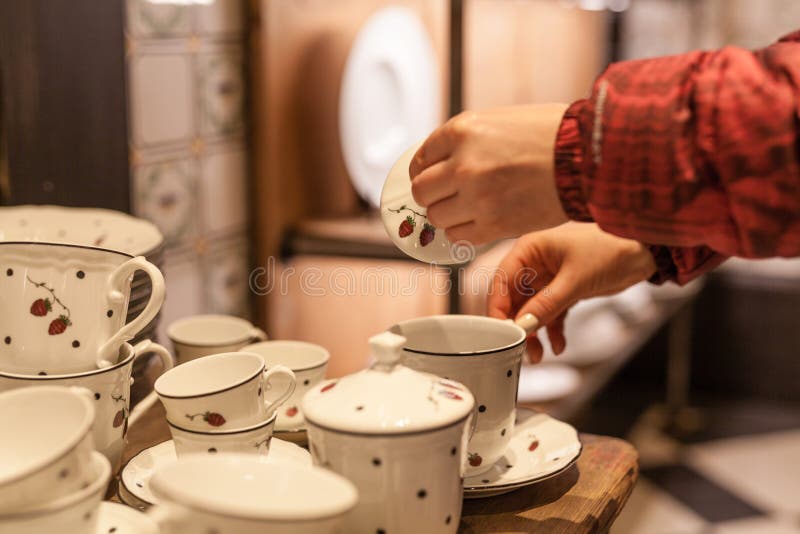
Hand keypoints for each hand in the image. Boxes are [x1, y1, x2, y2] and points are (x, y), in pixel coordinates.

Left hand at [409, 105, 569, 245]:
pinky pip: (459, 236)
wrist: (589, 158)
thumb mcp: (502, 120)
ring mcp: (476, 197)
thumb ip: (470, 140)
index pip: (421, 157)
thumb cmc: (555, 134)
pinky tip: (478, 223)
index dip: (424, 170)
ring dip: (448, 215)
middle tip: (447, 195)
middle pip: (422, 190)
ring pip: (437, 216)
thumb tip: (444, 160)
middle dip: (432, 194)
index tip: (430, 176)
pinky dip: (463, 233)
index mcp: (462, 131)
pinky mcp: (494, 225)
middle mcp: (463, 165)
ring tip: (468, 209)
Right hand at [487, 222, 656, 361]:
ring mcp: (549, 278)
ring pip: (532, 311)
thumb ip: (547, 304)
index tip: (501, 332)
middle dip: (519, 327)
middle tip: (521, 349)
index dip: (499, 309)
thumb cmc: (610, 247)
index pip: (502, 282)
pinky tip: (558, 345)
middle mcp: (535, 263)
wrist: (643, 249)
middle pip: (515, 300)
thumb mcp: (575, 280)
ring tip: (539, 355)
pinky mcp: (564, 290)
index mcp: (529, 250)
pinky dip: (553, 330)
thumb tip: (524, 325)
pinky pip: (551, 314)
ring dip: (535, 334)